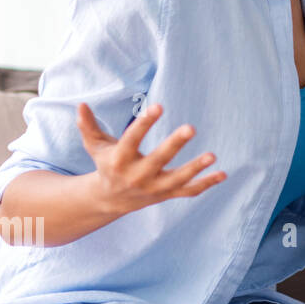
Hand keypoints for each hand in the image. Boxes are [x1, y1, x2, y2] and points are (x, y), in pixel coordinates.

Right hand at [78, 101, 225, 214]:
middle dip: (174, 144)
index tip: (158, 106)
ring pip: (177, 179)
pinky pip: (189, 191)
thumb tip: (81, 104)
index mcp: (120, 160)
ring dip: (195, 168)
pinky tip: (223, 174)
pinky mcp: (166, 195)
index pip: (132, 139)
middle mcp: (137, 175)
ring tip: (213, 155)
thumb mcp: (96, 146)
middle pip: (158, 159)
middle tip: (191, 127)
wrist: (109, 199)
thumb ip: (89, 126)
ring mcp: (153, 187)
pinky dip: (206, 184)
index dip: (144, 123)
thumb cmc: (106, 164)